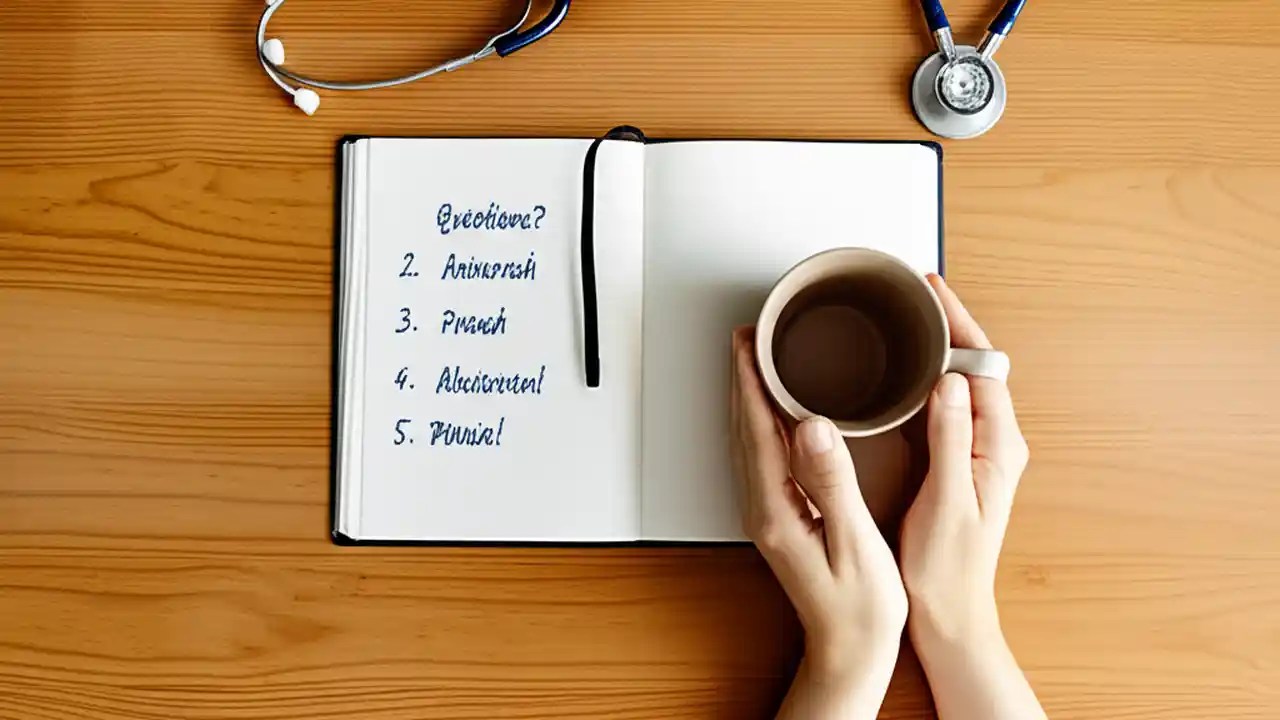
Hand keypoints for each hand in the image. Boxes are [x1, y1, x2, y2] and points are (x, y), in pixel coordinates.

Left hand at [731, 328, 906, 718]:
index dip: (749, 380)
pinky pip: (764, 456)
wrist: (850, 651)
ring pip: (750, 441)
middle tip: (748, 334)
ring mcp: (769, 513)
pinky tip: (780, 412)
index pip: (755, 429)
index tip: (747, 341)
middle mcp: (763, 508)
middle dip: (742, 377)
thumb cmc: (860, 608)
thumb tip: (811, 425)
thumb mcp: (855, 542)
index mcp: (777, 509)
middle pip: (744, 428)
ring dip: (750, 397)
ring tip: (757, 360)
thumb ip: (833, 482)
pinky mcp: (781, 517)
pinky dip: (765, 422)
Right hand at [900, 275, 1044, 719]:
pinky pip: (950, 403)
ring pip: (963, 381)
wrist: (951, 614)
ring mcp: (979, 451)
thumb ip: (952, 438)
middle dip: (949, 323)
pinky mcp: (960, 461)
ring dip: (941, 347)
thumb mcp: (947, 499)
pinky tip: (908, 369)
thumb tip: (952, 381)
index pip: (984, 365)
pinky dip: (931, 376)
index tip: (931, 292)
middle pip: (977, 365)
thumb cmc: (947, 568)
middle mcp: (996, 443)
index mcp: (999, 446)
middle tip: (914, 291)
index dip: (958, 323)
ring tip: (910, 316)